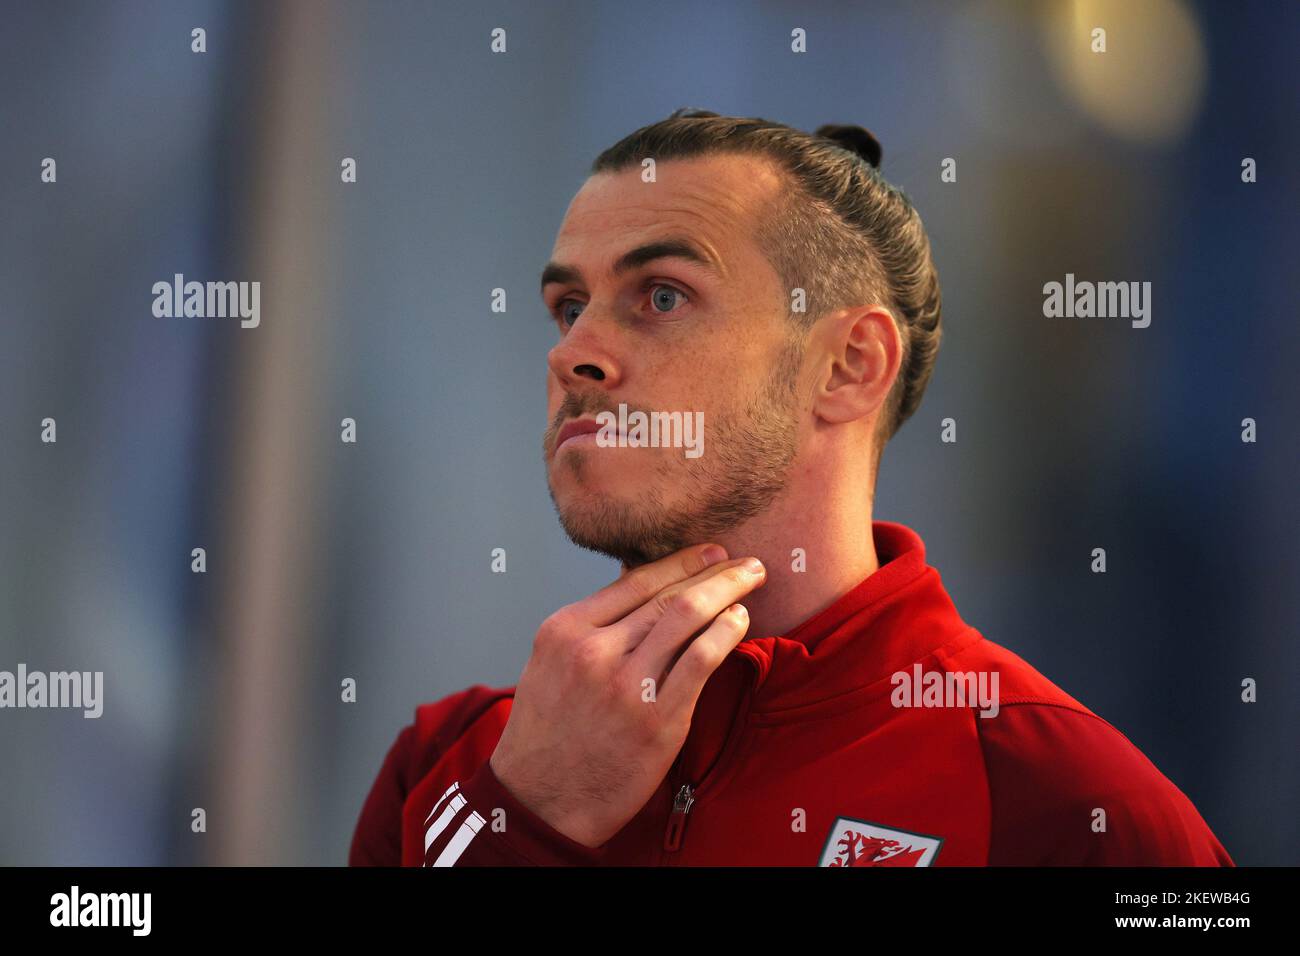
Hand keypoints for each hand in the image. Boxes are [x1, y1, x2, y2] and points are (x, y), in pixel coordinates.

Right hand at [489, 543, 766, 846]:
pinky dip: (727, 632)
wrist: (539, 800)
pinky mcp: (657, 719)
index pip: (634, 580)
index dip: (681, 561)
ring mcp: (627, 685)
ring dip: (728, 592)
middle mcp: (594, 651)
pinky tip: (739, 622)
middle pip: (667, 594)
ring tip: (751, 581)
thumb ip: (591, 626)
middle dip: (714, 571)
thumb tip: (641, 584)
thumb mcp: (550, 663)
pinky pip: (703, 659)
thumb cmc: (549, 732)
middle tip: (745, 561)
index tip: (710, 552)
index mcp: (564, 630)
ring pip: (688, 616)